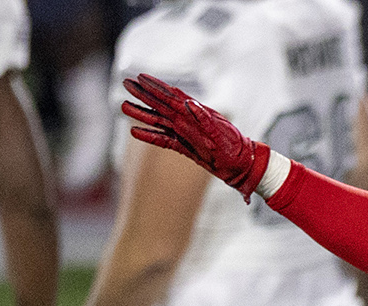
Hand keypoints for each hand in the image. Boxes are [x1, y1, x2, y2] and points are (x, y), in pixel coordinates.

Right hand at [120, 73, 270, 199]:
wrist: (243, 167)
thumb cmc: (235, 150)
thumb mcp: (221, 135)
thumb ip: (205, 119)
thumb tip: (189, 102)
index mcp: (196, 114)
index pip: (172, 97)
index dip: (156, 87)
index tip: (140, 77)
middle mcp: (188, 121)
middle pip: (161, 105)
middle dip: (143, 94)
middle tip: (125, 83)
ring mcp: (186, 134)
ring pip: (159, 121)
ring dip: (142, 114)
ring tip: (123, 106)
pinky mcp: (185, 147)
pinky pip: (164, 139)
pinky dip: (150, 135)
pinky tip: (135, 132)